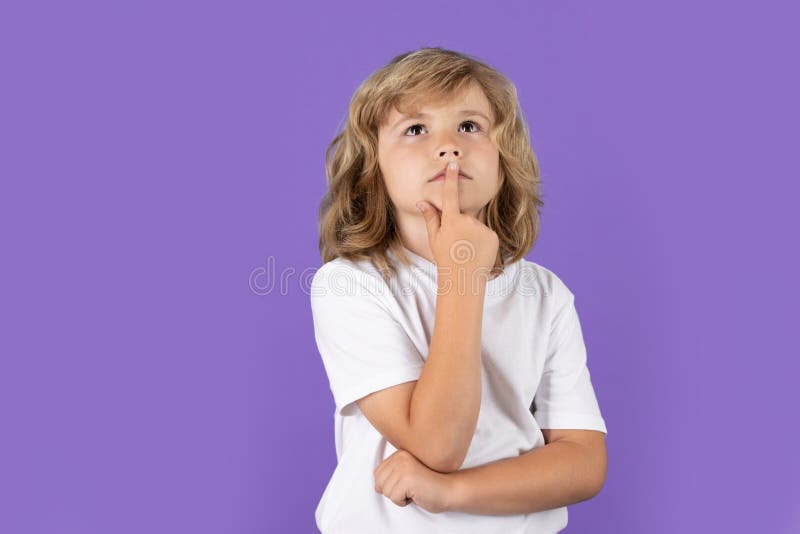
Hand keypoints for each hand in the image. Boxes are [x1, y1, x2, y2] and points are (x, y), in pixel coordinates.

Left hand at [374, 449, 454, 513]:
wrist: (449, 489)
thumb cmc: (429, 485)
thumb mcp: (407, 475)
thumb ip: (392, 476)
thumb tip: (376, 487)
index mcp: (399, 454)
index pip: (378, 473)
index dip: (390, 485)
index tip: (407, 483)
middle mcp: (400, 457)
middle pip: (379, 483)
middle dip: (393, 491)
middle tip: (411, 487)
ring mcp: (403, 467)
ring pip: (386, 491)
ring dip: (400, 497)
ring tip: (415, 490)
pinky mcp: (407, 479)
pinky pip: (394, 498)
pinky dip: (404, 502)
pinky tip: (416, 494)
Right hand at [416, 161, 498, 275]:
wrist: (464, 278)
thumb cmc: (446, 259)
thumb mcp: (435, 239)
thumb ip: (431, 218)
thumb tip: (422, 202)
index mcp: (451, 220)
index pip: (450, 195)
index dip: (452, 179)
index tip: (454, 165)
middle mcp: (468, 221)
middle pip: (464, 216)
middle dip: (460, 225)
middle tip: (456, 244)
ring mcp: (482, 228)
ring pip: (475, 225)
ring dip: (471, 234)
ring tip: (466, 250)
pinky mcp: (493, 236)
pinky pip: (486, 233)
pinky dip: (482, 241)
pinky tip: (476, 252)